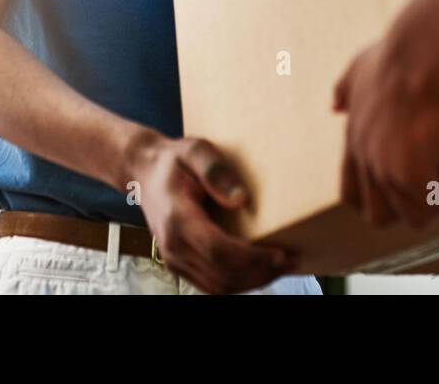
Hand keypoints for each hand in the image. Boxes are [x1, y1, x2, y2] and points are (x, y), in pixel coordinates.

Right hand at [129, 132, 297, 293]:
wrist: (144, 172)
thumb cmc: (173, 161)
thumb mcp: (195, 151)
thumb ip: (216, 172)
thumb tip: (241, 198)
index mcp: (177, 219)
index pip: (219, 251)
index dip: (253, 258)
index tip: (282, 253)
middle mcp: (173, 246)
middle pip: (222, 275)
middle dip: (261, 273)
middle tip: (293, 260)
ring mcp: (175, 259)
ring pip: (219, 286)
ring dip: (253, 281)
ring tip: (283, 267)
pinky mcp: (181, 264)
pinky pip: (212, 284)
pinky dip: (239, 282)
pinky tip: (260, 270)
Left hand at [333, 28, 438, 229]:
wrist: (421, 51)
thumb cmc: (399, 53)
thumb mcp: (359, 66)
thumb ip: (345, 86)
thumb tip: (334, 106)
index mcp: (353, 139)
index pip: (350, 195)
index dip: (378, 201)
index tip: (407, 190)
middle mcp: (365, 159)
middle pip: (379, 216)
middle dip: (410, 211)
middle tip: (437, 194)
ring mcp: (386, 167)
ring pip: (412, 216)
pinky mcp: (412, 170)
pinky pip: (433, 204)